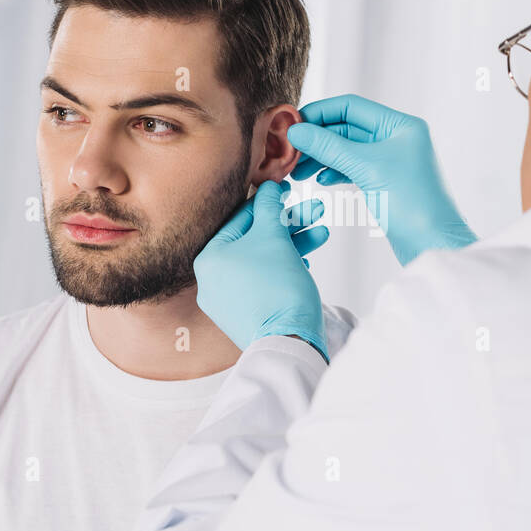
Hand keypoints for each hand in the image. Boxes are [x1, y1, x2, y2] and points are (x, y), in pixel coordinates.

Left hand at [193, 180, 328, 359]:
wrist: (288, 341)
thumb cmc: (277, 289)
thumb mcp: (273, 237)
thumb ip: (270, 208)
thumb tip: (268, 188)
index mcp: (209, 258)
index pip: (240, 218)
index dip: (268, 200)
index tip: (287, 189)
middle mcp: (213, 279)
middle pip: (256, 239)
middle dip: (290, 223)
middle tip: (314, 209)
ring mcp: (230, 298)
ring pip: (265, 260)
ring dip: (295, 243)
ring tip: (321, 231)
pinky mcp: (249, 312)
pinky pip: (266, 280)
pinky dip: (286, 267)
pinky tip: (307, 259)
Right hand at [287, 93, 477, 266]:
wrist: (433, 245)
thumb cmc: (411, 204)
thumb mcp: (366, 169)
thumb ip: (329, 146)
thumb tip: (295, 130)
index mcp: (400, 125)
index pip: (350, 106)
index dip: (319, 113)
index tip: (291, 125)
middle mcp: (396, 138)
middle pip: (346, 128)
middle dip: (317, 139)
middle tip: (289, 152)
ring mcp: (390, 161)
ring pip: (346, 150)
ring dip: (321, 157)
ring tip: (298, 172)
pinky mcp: (384, 182)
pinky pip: (352, 168)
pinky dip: (334, 171)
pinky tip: (320, 180)